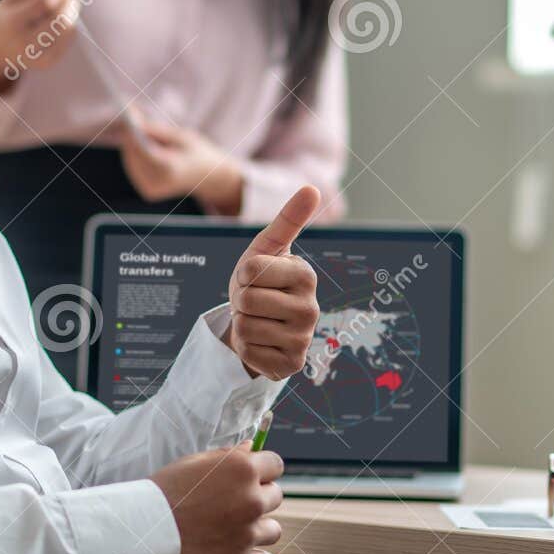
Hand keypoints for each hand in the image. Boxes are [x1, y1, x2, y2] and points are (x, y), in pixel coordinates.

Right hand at [0, 0, 78, 90]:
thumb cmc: (3, 20)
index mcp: (12, 22)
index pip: (44, 2)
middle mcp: (25, 42)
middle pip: (59, 18)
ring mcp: (38, 56)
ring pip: (66, 30)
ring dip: (71, 12)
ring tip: (66, 2)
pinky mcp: (47, 62)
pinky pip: (67, 41)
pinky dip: (70, 26)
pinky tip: (63, 19)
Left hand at [119, 105, 243, 211]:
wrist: (211, 178)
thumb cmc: (198, 152)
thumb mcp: (181, 135)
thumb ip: (156, 129)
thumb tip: (132, 121)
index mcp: (168, 169)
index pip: (141, 148)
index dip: (132, 130)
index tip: (127, 112)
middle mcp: (157, 183)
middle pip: (133, 154)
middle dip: (131, 134)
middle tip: (130, 112)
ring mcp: (151, 190)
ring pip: (130, 160)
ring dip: (132, 143)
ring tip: (137, 126)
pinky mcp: (148, 192)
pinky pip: (134, 168)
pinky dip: (136, 154)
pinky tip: (142, 143)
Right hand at [150, 446, 284, 553]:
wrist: (145, 527)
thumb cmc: (166, 491)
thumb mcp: (196, 462)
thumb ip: (229, 456)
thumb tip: (252, 449)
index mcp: (243, 469)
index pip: (276, 465)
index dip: (264, 470)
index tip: (255, 477)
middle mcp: (251, 499)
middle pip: (276, 496)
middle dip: (259, 498)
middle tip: (235, 504)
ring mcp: (247, 532)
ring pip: (273, 530)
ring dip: (259, 528)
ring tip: (234, 529)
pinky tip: (234, 549)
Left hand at [225, 185, 321, 378]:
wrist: (258, 320)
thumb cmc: (261, 279)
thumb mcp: (267, 248)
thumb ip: (288, 219)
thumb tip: (312, 188)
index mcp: (306, 276)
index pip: (251, 270)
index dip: (243, 274)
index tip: (255, 278)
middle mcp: (311, 309)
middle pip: (247, 301)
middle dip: (240, 300)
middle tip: (253, 302)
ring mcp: (303, 340)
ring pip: (246, 328)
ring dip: (242, 324)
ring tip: (257, 320)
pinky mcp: (291, 365)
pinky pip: (248, 352)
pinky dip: (245, 347)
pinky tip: (260, 341)